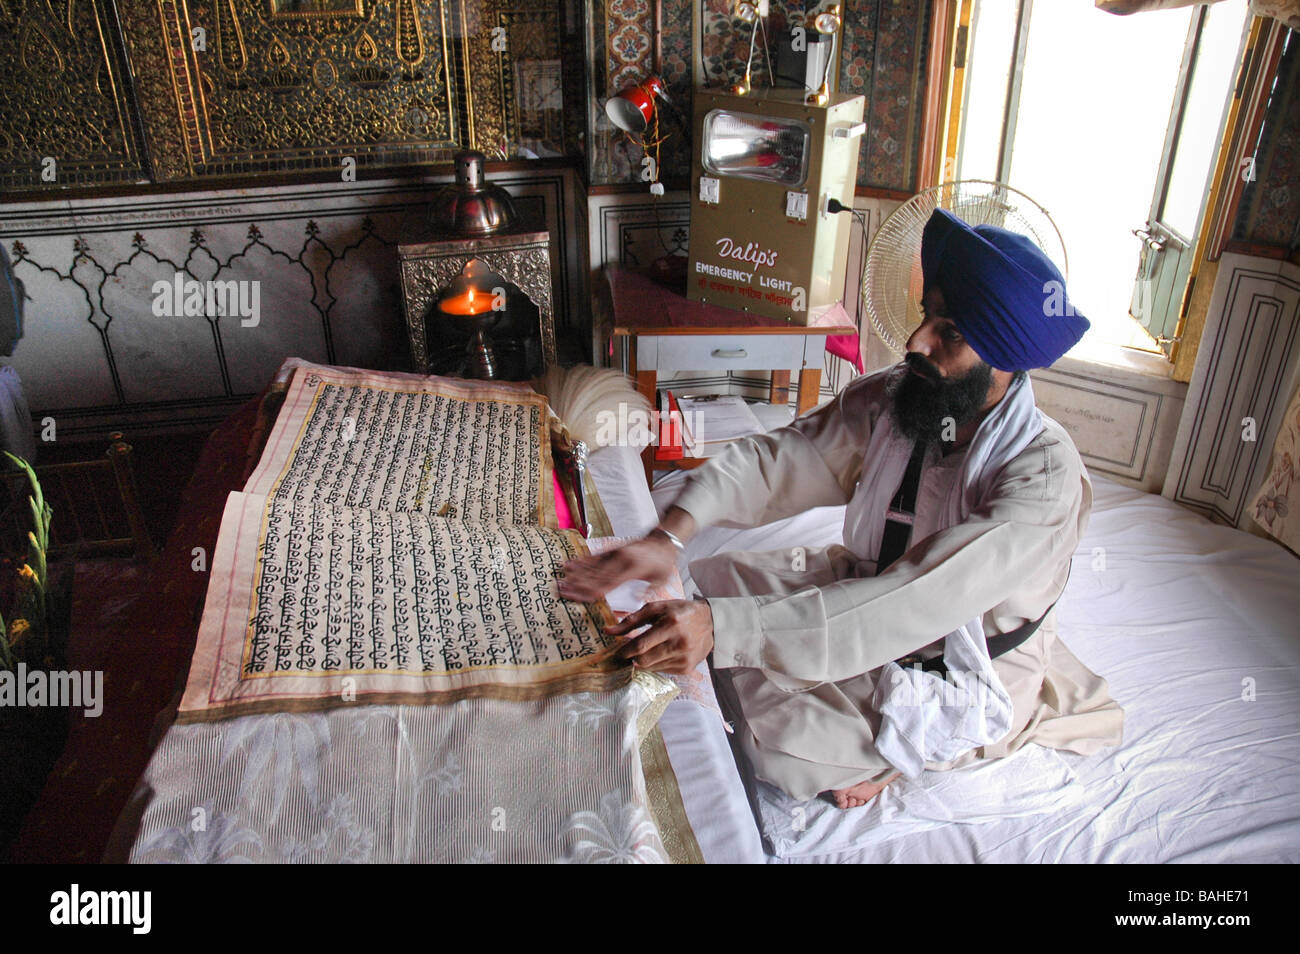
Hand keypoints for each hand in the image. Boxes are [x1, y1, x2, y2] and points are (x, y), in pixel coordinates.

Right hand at [557, 533, 677, 602]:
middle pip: (594, 575)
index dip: (589, 591)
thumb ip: (649, 590)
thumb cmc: (664, 561)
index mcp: (632, 570)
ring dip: (575, 572)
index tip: (574, 596)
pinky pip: (596, 556)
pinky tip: (570, 563)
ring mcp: (615, 553)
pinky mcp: (613, 549)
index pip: (606, 584)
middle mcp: (620, 560)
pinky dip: (582, 560)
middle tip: (559, 589)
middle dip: (575, 584)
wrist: (664, 539)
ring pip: (592, 565)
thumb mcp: (662, 579)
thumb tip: (636, 599)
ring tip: (560, 578)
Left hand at [605, 599, 713, 674]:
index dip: (624, 651)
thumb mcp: (656, 608)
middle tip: (628, 653)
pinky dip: (656, 664)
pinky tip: (660, 654)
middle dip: (632, 658)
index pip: (640, 645)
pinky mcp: (687, 668)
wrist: (710, 622)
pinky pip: (662, 671)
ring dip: (643, 661)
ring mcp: (684, 658)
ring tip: (645, 651)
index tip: (617, 651)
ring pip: (651, 668)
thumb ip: (631, 620)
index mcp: (670, 624)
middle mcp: (679, 643)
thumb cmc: (679, 612)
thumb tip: (607, 631)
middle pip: (643, 661)